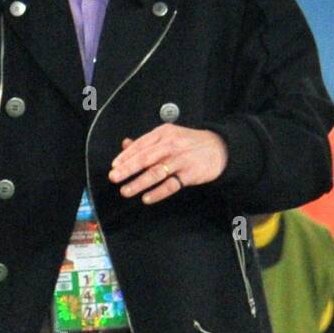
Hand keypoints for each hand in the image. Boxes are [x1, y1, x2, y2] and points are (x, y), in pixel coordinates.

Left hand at [108, 126, 228, 202]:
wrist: (219, 148)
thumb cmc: (189, 143)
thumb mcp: (169, 136)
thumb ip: (147, 142)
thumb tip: (125, 145)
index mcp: (164, 133)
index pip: (141, 145)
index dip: (126, 156)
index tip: (114, 166)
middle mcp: (171, 145)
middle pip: (145, 158)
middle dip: (128, 169)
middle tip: (114, 177)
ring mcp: (181, 160)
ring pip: (156, 172)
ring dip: (139, 183)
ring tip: (125, 191)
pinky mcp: (190, 174)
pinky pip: (171, 185)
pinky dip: (158, 193)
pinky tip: (146, 198)